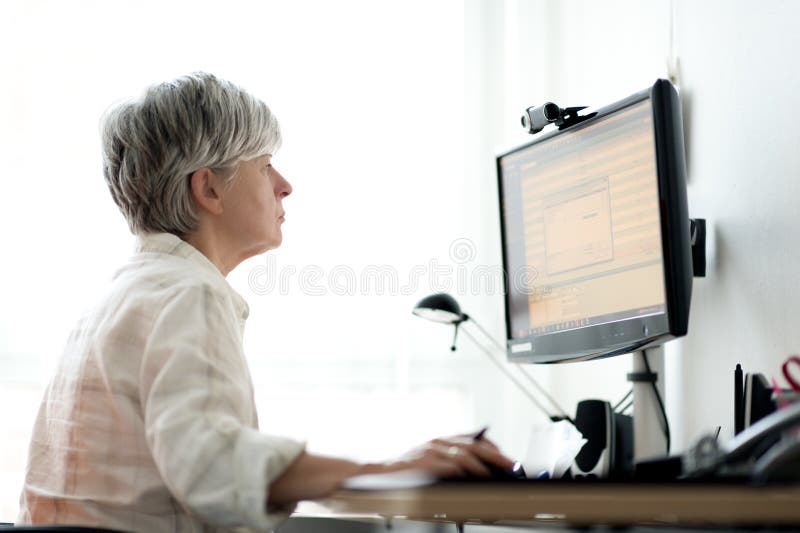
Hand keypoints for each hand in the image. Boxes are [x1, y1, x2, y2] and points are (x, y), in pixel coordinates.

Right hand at [384, 432, 515, 477]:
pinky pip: (449, 467)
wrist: (378, 474)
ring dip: (483, 466)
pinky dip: (463, 473)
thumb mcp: (430, 462)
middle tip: (512, 466)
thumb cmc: (405, 473)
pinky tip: (473, 479)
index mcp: (441, 440)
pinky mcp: (423, 463)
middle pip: (473, 446)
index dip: (492, 447)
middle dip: (496, 456)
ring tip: (495, 475)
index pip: (473, 439)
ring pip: (464, 455)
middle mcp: (437, 442)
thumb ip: (450, 463)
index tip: (506, 457)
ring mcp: (430, 451)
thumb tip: (480, 473)